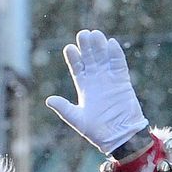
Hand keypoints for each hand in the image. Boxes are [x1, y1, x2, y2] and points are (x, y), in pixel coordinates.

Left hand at [45, 29, 148, 154]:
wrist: (120, 136)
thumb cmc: (98, 131)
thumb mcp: (78, 120)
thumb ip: (65, 109)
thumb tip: (49, 100)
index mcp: (84, 86)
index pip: (76, 66)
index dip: (73, 57)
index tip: (70, 49)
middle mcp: (96, 80)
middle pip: (90, 57)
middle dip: (86, 46)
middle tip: (83, 35)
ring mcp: (110, 79)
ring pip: (104, 57)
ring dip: (100, 46)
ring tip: (95, 35)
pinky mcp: (123, 81)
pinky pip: (119, 64)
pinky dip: (116, 54)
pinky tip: (111, 43)